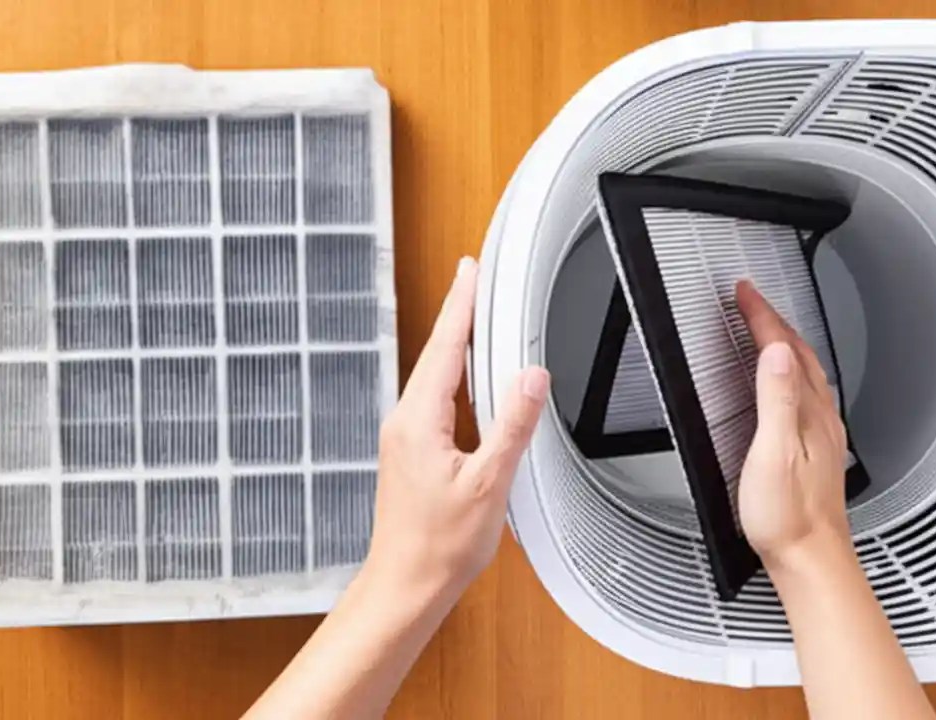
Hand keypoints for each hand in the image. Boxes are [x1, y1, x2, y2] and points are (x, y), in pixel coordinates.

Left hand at [365, 257, 549, 597]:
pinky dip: (452, 374)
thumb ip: (512, 426)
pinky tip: (466, 376)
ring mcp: (403, 436)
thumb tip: (532, 378)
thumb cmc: (439, 546)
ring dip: (455, 342)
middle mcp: (404, 422)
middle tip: (474, 277)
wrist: (405, 585)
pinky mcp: (409, 451)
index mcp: (419, 421)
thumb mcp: (489, 484)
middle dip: (458, 312)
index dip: (461, 304)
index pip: (445, 347)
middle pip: (436, 353)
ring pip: (434, 376)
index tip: (470, 269)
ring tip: (474, 313)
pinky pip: (432, 397)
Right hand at [735, 281, 852, 570]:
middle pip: (799, 355)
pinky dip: (791, 373)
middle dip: (773, 321)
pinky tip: (785, 383)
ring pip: (806, 373)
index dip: (762, 317)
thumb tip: (776, 353)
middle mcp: (821, 418)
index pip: (783, 350)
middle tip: (751, 300)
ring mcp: (821, 434)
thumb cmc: (788, 517)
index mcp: (808, 413)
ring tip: (766, 329)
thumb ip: (776, 400)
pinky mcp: (816, 451)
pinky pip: (806, 394)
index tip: (744, 293)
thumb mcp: (773, 454)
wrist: (810, 559)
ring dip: (785, 343)